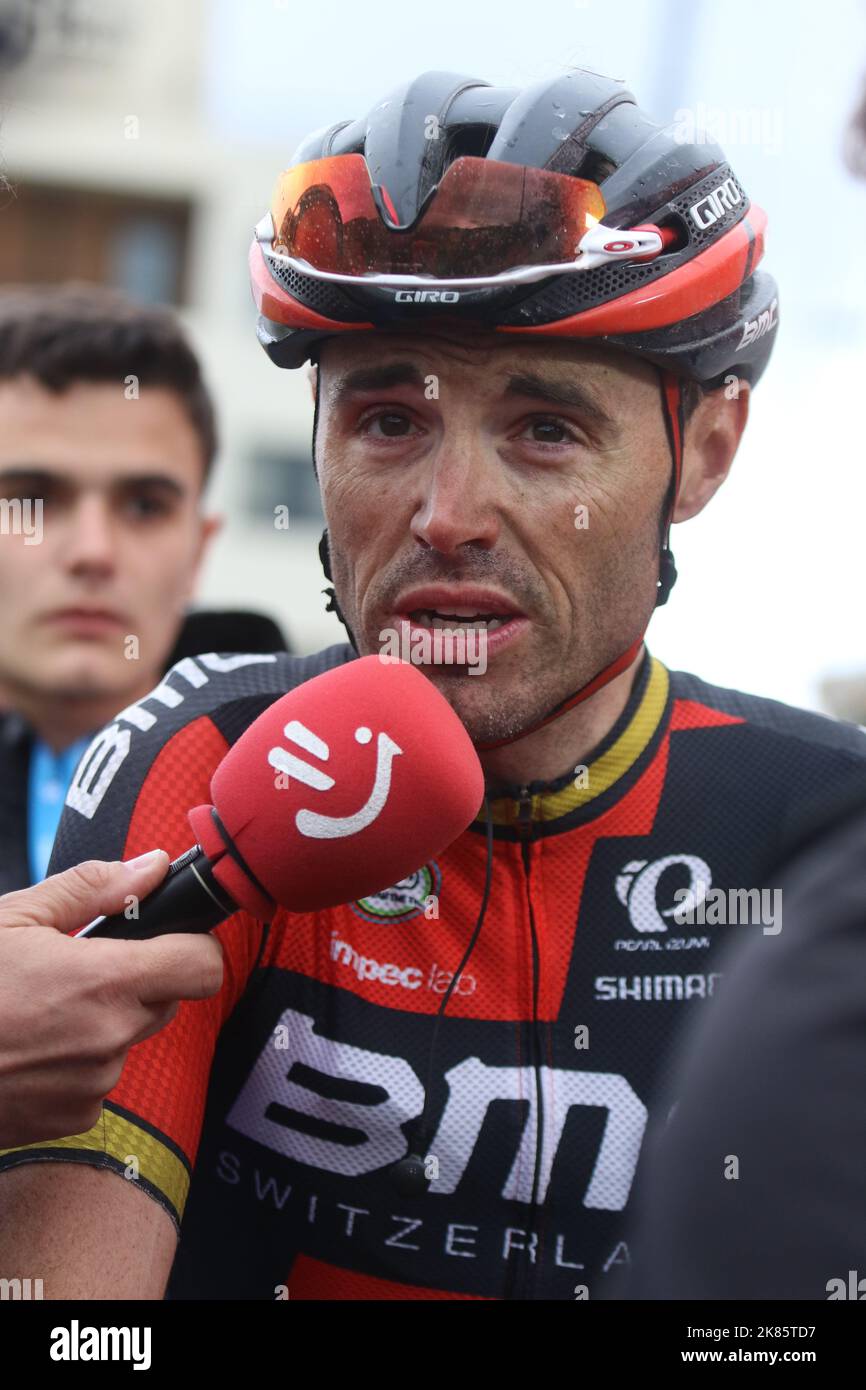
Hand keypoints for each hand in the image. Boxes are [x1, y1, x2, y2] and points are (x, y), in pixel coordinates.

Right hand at [0, 852, 223, 1147]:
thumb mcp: (14, 919)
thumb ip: (92, 888)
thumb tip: (153, 866)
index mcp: (103, 982)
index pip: (203, 966)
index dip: (194, 945)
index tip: (172, 937)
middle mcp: (110, 1038)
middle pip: (166, 1000)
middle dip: (137, 981)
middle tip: (77, 970)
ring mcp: (94, 1085)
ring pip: (128, 1038)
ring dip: (102, 1023)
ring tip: (38, 1012)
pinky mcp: (75, 1119)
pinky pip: (99, 1079)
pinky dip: (75, 1063)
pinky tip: (30, 1050)